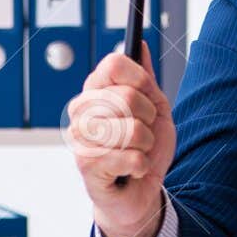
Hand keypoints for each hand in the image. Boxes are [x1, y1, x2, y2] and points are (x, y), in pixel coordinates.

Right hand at [66, 42, 175, 236]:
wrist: (141, 192)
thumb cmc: (144, 148)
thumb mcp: (155, 108)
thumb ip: (146, 78)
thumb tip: (139, 44)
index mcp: (95, 90)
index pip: (114, 64)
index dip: (139, 78)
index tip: (147, 93)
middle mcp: (81, 110)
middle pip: (126, 96)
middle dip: (149, 117)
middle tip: (144, 131)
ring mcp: (80, 137)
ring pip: (132, 129)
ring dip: (147, 144)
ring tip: (138, 151)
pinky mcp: (86, 165)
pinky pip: (131, 157)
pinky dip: (142, 165)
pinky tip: (133, 169)